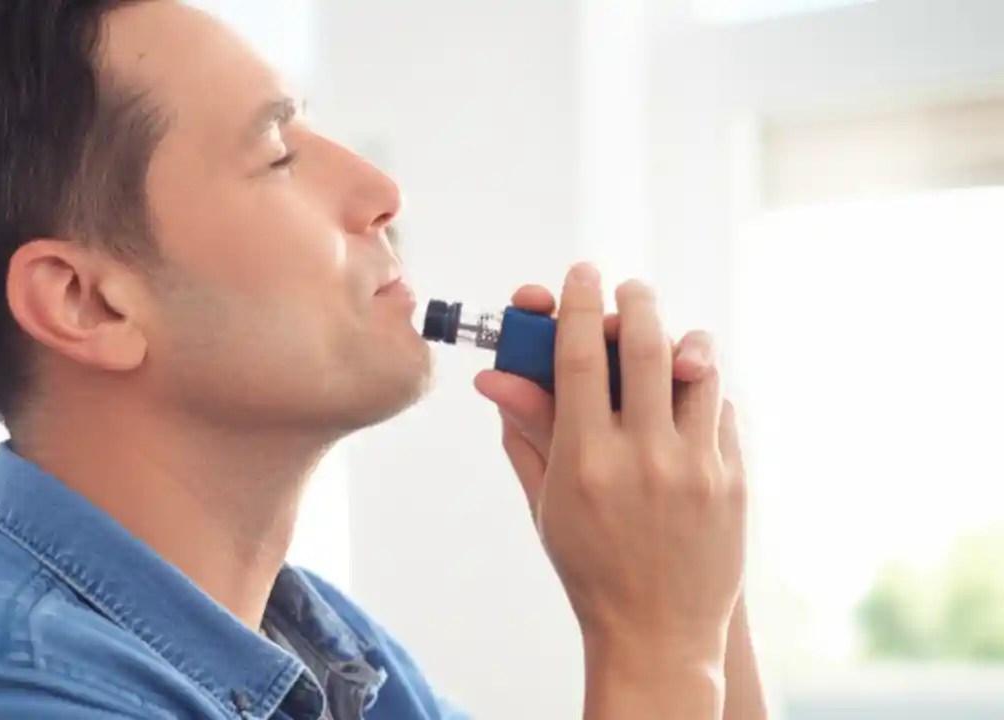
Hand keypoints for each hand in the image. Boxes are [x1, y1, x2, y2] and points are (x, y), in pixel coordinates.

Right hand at [476, 265, 746, 717]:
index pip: (579, 357)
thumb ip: (526, 433)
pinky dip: (701, 392)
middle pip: (645, 346)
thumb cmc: (590, 568)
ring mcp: (696, 468)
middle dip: (634, 304)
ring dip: (678, 341)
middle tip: (627, 290)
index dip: (577, 306)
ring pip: (695, 370)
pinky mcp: (732, 481)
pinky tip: (686, 399)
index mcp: (585, 461)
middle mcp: (644, 457)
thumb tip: (495, 378)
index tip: (579, 275)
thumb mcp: (547, 503)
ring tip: (664, 342)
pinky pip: (721, 410)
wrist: (658, 634)